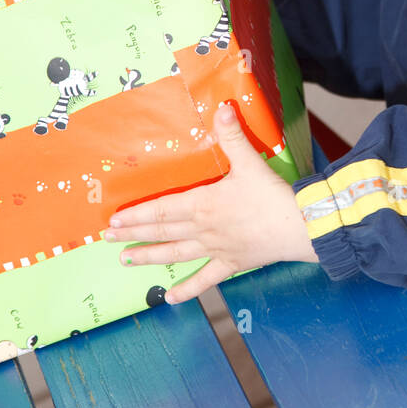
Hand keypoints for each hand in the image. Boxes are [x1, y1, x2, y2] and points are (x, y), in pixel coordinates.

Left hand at [105, 102, 319, 304]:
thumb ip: (232, 136)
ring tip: (126, 261)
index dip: (136, 215)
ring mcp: (215, 249)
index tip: (114, 220)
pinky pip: (205, 279)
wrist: (297, 228)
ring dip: (149, 257)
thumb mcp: (250, 162)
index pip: (161, 210)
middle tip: (109, 239)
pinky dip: (188, 290)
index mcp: (203, 204)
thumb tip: (222, 109)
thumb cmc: (272, 196)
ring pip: (176, 254)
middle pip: (162, 232)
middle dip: (133, 234)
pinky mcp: (231, 264)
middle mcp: (203, 229)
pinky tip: (171, 298)